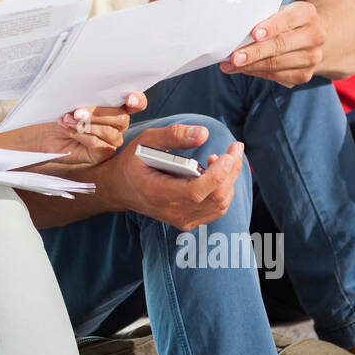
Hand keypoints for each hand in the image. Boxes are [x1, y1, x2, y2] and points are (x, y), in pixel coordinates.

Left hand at [31, 92, 145, 169]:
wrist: (43, 131)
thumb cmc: (60, 111)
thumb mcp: (74, 99)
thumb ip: (88, 95)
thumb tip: (92, 90)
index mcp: (117, 106)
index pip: (137, 103)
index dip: (137, 101)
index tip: (129, 100)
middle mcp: (118, 124)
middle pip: (121, 118)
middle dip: (98, 113)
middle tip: (77, 111)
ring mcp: (111, 140)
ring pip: (110, 132)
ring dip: (86, 125)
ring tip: (67, 119)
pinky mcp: (102, 154)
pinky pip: (99, 146)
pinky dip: (82, 136)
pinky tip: (68, 130)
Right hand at [107, 124, 244, 230]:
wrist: (119, 189)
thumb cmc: (132, 162)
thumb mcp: (146, 140)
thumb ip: (173, 135)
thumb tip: (204, 133)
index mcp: (158, 192)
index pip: (196, 192)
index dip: (217, 175)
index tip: (228, 155)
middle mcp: (171, 211)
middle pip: (214, 198)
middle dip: (231, 171)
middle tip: (235, 148)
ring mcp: (180, 219)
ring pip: (219, 204)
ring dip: (229, 180)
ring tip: (224, 158)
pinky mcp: (187, 221)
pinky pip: (216, 209)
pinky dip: (224, 190)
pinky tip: (218, 173)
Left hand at [220, 0, 326, 86]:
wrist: (310, 36)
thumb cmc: (284, 20)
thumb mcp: (279, 10)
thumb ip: (263, 14)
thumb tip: (234, 24)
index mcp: (307, 13)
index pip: (289, 19)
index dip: (271, 27)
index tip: (254, 34)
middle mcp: (315, 36)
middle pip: (281, 45)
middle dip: (255, 52)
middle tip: (233, 57)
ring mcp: (312, 57)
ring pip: (277, 64)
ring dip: (250, 66)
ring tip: (229, 65)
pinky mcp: (305, 75)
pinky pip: (277, 76)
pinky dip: (256, 73)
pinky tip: (241, 70)